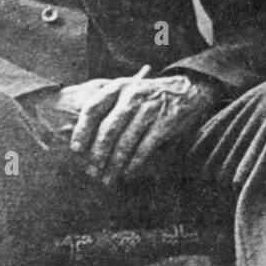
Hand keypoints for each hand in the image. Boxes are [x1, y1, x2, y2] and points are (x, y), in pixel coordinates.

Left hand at [64, 72, 220, 185]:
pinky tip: (128, 173)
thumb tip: (84, 135)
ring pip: (125, 142)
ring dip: (114, 164)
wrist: (189, 89)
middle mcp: (132, 96)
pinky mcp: (164, 123)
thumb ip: (108, 105)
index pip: (93, 109)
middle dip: (97, 154)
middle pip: (108, 130)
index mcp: (118, 87)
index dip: (81, 130)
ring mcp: (149, 109)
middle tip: (91, 171)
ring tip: (108, 178)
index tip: (76, 149)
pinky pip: (144, 148)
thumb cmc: (150, 95)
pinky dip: (134, 163)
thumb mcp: (128, 90)